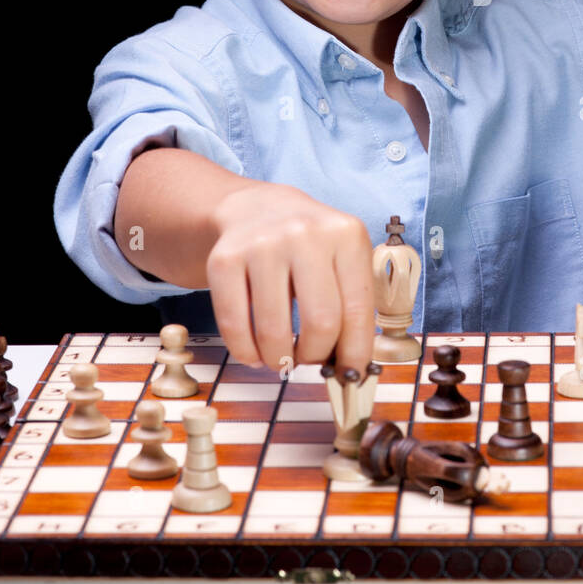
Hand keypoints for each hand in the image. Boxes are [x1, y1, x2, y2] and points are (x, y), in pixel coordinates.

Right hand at [206, 183, 374, 375]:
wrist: (254, 209)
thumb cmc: (308, 246)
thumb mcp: (342, 256)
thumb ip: (354, 302)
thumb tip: (353, 366)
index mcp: (345, 234)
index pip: (358, 310)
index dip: (355, 352)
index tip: (350, 374)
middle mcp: (304, 234)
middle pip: (321, 323)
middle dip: (316, 356)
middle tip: (310, 360)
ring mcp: (261, 245)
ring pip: (274, 331)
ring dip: (279, 359)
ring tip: (282, 357)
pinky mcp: (224, 259)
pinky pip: (234, 326)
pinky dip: (245, 352)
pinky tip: (254, 353)